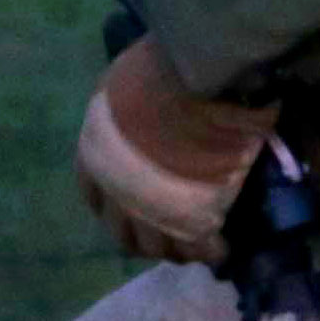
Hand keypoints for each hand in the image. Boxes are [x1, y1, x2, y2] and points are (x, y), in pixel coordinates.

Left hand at [74, 37, 272, 264]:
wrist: (194, 81)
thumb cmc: (158, 69)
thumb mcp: (123, 83)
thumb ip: (127, 107)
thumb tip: (142, 110)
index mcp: (96, 158)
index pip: (97, 198)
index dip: (116, 204)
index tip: (135, 203)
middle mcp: (115, 191)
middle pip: (126, 232)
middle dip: (146, 234)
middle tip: (170, 229)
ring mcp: (152, 210)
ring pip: (162, 246)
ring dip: (178, 248)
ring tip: (199, 243)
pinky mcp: (192, 219)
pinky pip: (199, 247)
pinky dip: (211, 250)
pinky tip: (222, 247)